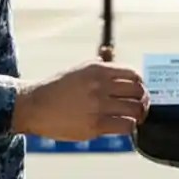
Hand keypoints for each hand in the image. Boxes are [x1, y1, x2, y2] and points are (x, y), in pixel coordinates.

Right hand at [12, 61, 149, 140]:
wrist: (35, 106)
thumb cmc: (57, 87)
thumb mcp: (79, 69)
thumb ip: (99, 63)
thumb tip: (110, 52)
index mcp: (98, 69)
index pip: (134, 74)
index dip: (140, 85)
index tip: (138, 92)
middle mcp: (100, 85)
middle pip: (138, 92)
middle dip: (143, 101)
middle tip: (141, 107)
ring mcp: (98, 106)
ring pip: (135, 110)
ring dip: (138, 115)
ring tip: (134, 118)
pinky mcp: (95, 125)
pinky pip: (125, 125)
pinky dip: (129, 127)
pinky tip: (123, 126)